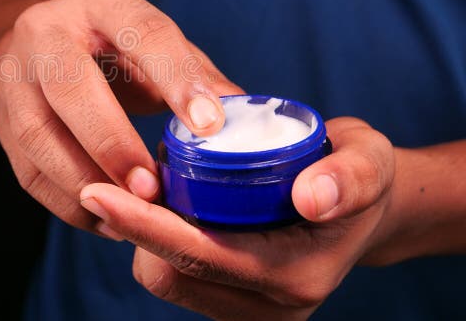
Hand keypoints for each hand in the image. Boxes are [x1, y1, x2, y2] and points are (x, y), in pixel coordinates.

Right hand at [0, 0, 241, 236]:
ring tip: (132, 214)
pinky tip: (106, 220)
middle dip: (112, 141)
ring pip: (38, 134)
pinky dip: (68, 204)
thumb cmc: (114, 47)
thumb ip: (196, 75)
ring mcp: (14, 77)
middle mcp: (45, 31)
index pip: (141, 32)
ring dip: (85, 181)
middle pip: (70, 84)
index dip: (176, 79)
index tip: (210, 127)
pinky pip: (28, 170)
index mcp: (99, 0)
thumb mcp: (156, 44)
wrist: (40, 45)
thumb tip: (246, 121)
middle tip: (153, 189)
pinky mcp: (2, 121)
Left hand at [79, 117, 395, 319]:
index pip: (198, 255)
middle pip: (167, 274)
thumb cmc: (355, 173)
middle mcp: (268, 308)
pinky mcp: (231, 304)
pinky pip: (175, 277)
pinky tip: (167, 206)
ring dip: (144, 234)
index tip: (97, 191)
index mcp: (294, 276)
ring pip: (164, 278)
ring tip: (156, 185)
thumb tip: (311, 198)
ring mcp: (248, 312)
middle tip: (125, 174)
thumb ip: (350, 175)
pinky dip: (158, 243)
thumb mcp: (368, 159)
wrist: (360, 208)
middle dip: (133, 227)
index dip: (142, 223)